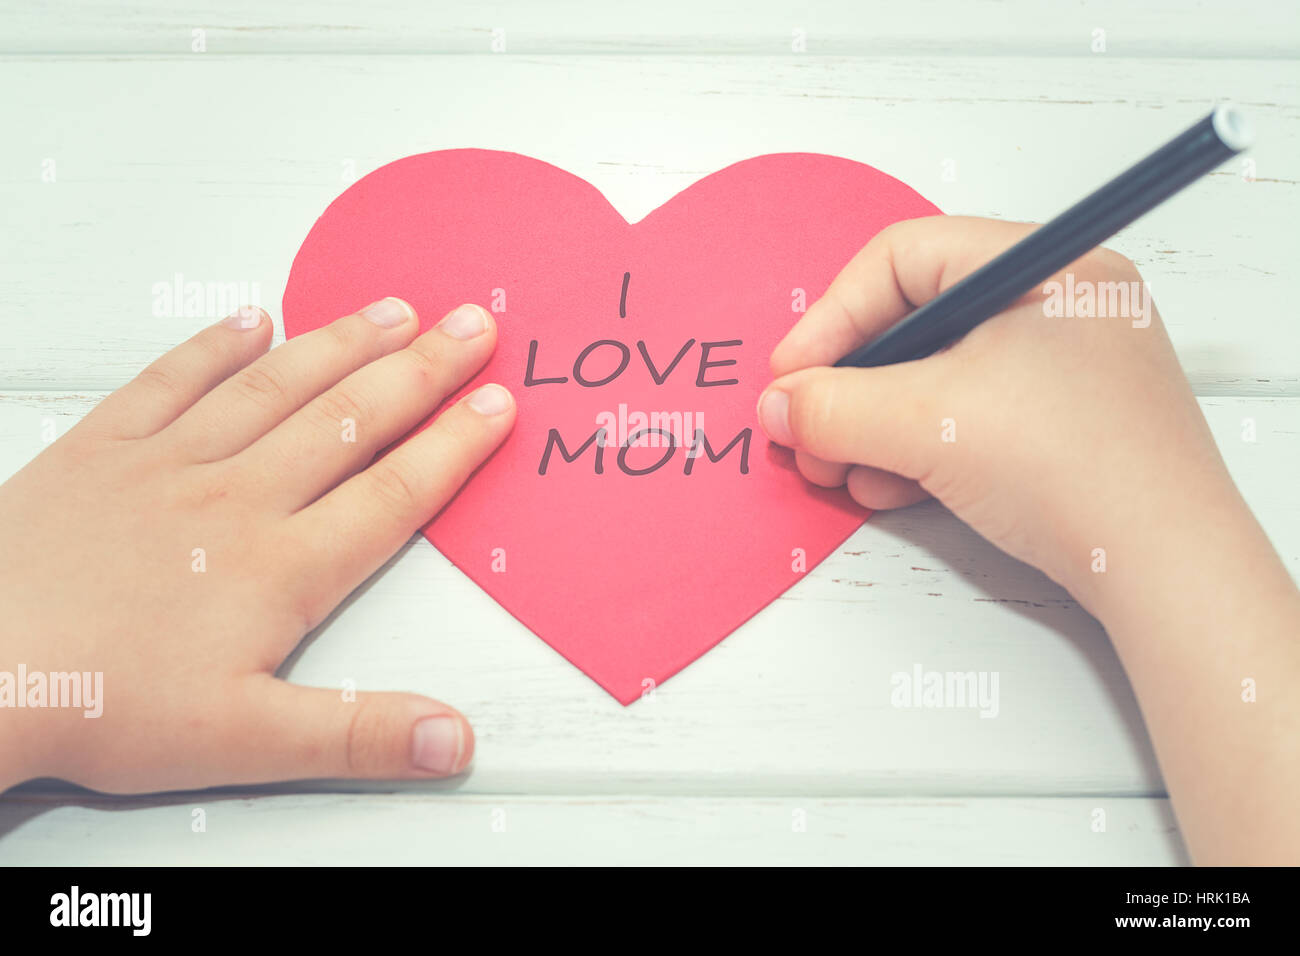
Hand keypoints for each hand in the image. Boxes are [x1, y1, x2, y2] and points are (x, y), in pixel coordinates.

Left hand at [0, 297, 513, 792]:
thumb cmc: (99, 703)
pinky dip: (216, 345)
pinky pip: (170, 380)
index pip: (392, 494)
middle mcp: (236, 499)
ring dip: (342, 343)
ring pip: (276, 387)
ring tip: (394, 309)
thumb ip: (357, 733)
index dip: (453, 446)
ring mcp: (169, 464)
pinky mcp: (103, 449)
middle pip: (351, 420)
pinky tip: (253, 320)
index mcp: (280, 567)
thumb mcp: (243, 742)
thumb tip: (452, 739)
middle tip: (474, 325)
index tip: (498, 404)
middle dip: (423, 370)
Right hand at [759, 215, 1299, 863]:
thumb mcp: (928, 424)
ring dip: (872, 424)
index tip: (789, 378)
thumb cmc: (1071, 468)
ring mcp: (1062, 368)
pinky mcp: (1060, 427)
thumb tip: (776, 407)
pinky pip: (966, 416)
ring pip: (935, 375)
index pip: (901, 259)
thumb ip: (835, 407)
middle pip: (913, 319)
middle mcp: (1055, 305)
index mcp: (1041, 266)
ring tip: (839, 472)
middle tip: (806, 434)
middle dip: (848, 385)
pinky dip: (916, 448)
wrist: (1164, 569)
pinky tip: (887, 488)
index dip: (831, 317)